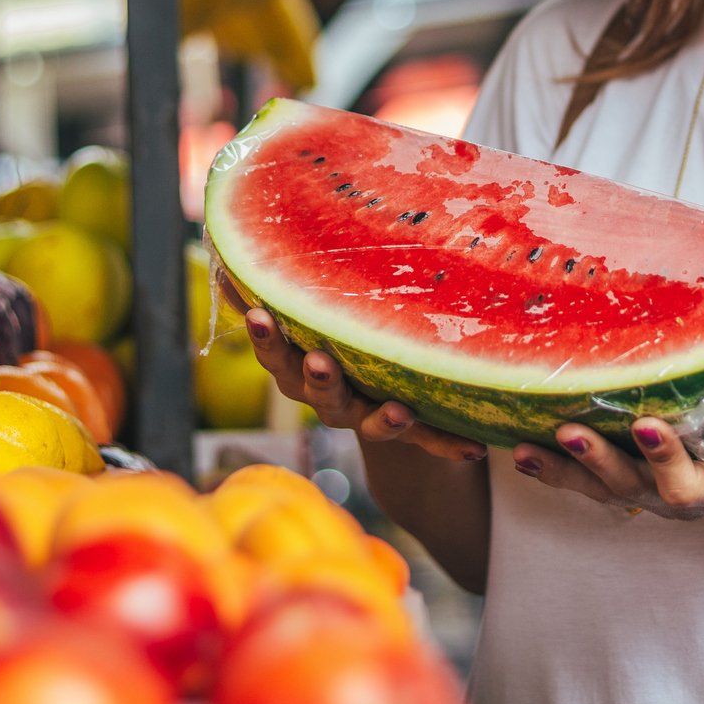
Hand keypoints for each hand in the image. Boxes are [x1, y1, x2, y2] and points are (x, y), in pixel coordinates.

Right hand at [218, 265, 485, 462]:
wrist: (382, 400)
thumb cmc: (334, 340)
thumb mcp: (309, 316)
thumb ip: (276, 290)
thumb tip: (229, 254)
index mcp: (299, 371)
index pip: (275, 355)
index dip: (265, 339)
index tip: (259, 315)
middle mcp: (330, 400)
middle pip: (318, 394)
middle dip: (319, 377)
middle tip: (318, 361)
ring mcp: (368, 418)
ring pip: (369, 424)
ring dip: (382, 419)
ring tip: (398, 411)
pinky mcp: (409, 432)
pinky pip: (428, 441)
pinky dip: (448, 445)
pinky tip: (474, 450)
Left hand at [508, 391, 703, 518]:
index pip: (685, 485)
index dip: (664, 459)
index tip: (647, 425)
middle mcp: (676, 499)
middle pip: (628, 489)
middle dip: (597, 462)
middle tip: (568, 431)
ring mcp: (650, 493)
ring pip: (598, 488)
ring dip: (561, 470)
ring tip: (523, 449)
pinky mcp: (634, 480)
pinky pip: (588, 481)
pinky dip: (556, 468)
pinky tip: (520, 447)